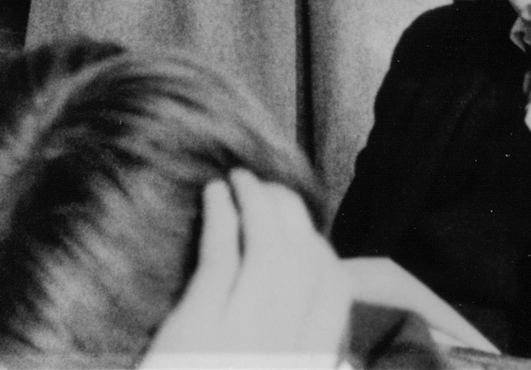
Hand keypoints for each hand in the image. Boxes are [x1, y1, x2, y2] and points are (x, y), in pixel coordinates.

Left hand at [141, 171, 350, 367]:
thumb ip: (290, 351)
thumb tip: (300, 300)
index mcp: (306, 366)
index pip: (334, 290)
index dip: (321, 250)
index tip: (300, 233)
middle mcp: (286, 349)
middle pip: (304, 258)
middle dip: (289, 214)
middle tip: (267, 190)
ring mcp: (244, 338)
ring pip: (267, 247)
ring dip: (255, 202)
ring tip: (238, 179)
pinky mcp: (196, 329)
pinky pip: (220, 255)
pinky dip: (221, 216)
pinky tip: (213, 195)